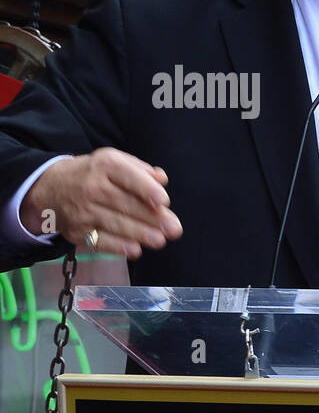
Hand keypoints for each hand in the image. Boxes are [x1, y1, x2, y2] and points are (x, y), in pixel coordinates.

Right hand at [20, 148, 182, 258]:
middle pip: (125, 203)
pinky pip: (100, 240)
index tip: (163, 201)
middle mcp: (92, 186)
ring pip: (115, 223)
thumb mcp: (115, 162)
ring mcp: (83, 210)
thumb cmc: (95, 175)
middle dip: (152, 218)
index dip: (146, 189)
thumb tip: (162, 180)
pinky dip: (118, 246)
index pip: (128, 176)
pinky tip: (135, 250)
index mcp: (105, 165)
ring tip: (160, 240)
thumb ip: (141, 170)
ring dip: (140, 233)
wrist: (51, 188)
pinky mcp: (77, 231)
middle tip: (173, 228)